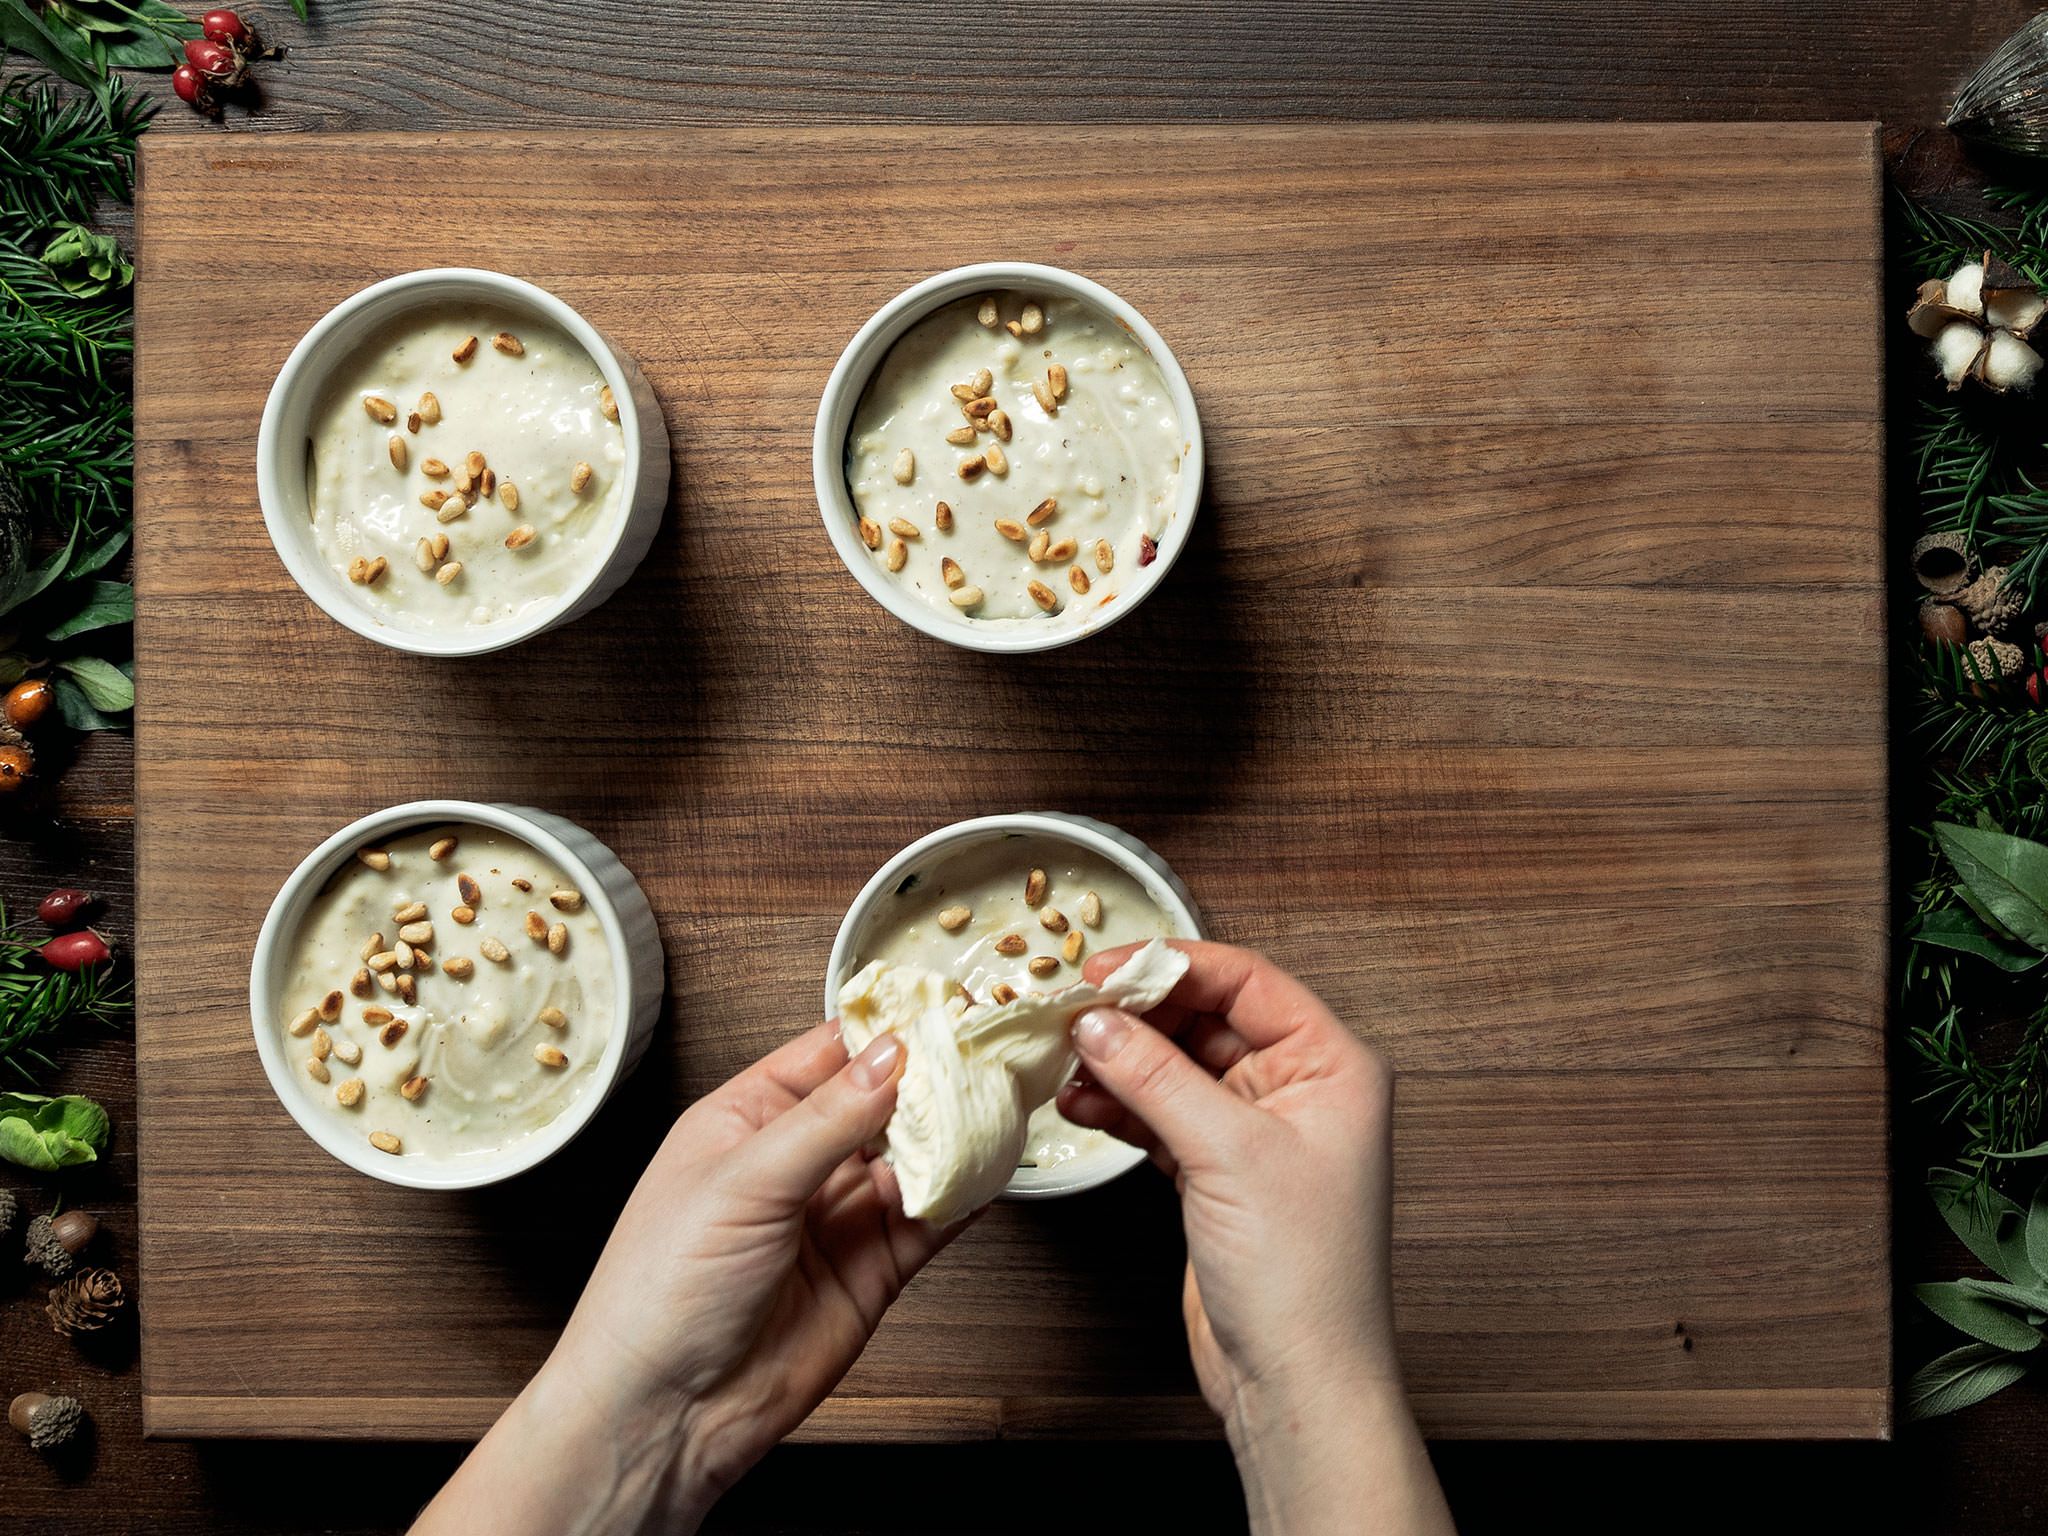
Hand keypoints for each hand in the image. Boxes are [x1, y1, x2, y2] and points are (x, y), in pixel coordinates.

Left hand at [415, 1023, 962, 1535]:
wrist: (665, 1414)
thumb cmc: (661, 1290)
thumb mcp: (742, 1181)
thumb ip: (827, 1119)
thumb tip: (892, 1054)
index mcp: (745, 1120)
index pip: (828, 1053)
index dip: (884, 1030)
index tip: (941, 1008)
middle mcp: (795, 1162)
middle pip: (881, 1102)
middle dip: (931, 1080)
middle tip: (984, 1056)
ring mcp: (835, 1217)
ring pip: (912, 1158)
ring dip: (951, 1136)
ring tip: (995, 1107)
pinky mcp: (872, 1271)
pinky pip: (929, 1221)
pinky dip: (961, 1196)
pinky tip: (987, 1171)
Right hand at [1059, 941, 1451, 1535]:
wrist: (1297, 1381)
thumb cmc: (1302, 1276)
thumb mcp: (1225, 1154)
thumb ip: (1155, 1077)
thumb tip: (1098, 1021)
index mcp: (1332, 1066)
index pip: (1245, 982)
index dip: (1171, 968)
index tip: (1104, 970)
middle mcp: (1301, 1090)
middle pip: (1206, 1020)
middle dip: (1137, 1015)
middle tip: (1071, 1011)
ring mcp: (1258, 1133)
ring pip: (1177, 1068)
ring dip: (1121, 1061)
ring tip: (1064, 1058)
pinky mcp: (1220, 1173)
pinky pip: (1163, 1115)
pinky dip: (1121, 1106)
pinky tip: (1080, 1101)